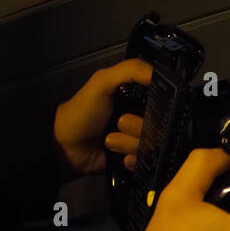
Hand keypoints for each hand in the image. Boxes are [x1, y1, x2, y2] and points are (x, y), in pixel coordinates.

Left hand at [53, 59, 153, 176]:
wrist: (65, 147)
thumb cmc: (82, 112)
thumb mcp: (102, 81)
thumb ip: (131, 69)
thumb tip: (160, 72)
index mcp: (138, 96)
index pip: (164, 100)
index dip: (161, 105)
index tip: (150, 108)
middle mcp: (141, 117)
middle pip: (160, 125)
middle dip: (139, 126)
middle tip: (119, 123)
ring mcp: (138, 139)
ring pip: (152, 144)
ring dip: (129, 143)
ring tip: (110, 141)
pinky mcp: (134, 158)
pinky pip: (146, 160)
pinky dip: (133, 160)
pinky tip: (121, 158)